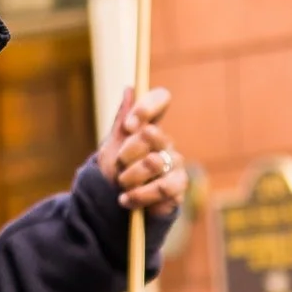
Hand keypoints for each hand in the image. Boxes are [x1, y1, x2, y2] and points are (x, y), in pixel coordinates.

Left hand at [96, 86, 183, 216]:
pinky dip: (139, 195)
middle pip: (152, 133)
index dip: (146, 108)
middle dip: (128, 150)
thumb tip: (129, 88)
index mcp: (150, 123)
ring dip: (131, 176)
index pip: (161, 98)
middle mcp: (166, 140)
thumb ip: (122, 120)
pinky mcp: (178, 186)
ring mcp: (175, 162)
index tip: (129, 126)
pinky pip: (162, 188)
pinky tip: (126, 199)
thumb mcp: (113, 145)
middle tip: (119, 163)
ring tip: (120, 184)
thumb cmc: (117, 170)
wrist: (119, 203)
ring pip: (154, 162)